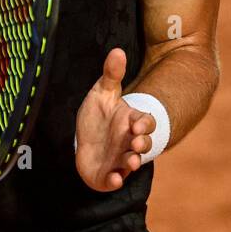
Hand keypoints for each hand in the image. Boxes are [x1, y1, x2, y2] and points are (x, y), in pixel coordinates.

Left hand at [75, 48, 157, 190]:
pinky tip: (112, 178)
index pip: (145, 122)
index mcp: (131, 122)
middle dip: (142, 145)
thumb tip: (117, 51)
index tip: (137, 123)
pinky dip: (114, 180)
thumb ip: (111, 74)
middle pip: (144, 144)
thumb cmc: (98, 115)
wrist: (84, 139)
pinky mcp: (108, 174)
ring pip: (132, 163)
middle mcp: (129, 142)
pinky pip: (114, 180)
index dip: (144, 123)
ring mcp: (119, 159)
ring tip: (129, 161)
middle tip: (137, 143)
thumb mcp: (102, 92)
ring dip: (133, 163)